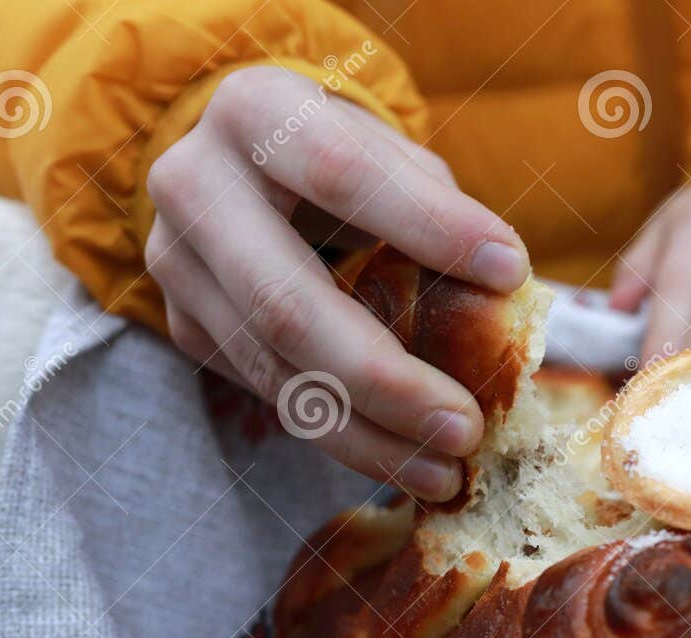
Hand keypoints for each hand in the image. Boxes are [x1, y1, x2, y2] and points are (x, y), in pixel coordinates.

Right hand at [144, 65, 529, 499]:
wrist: (249, 167)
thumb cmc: (345, 160)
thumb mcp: (390, 154)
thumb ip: (439, 209)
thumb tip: (507, 295)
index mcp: (256, 114)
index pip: (341, 172)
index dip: (427, 225)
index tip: (511, 271)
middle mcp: (195, 186)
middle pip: (287, 304)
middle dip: (385, 380)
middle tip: (464, 429)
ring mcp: (178, 264)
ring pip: (275, 370)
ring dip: (369, 435)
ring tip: (446, 471)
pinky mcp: (185, 325)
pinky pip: (270, 395)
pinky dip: (345, 436)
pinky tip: (406, 461)